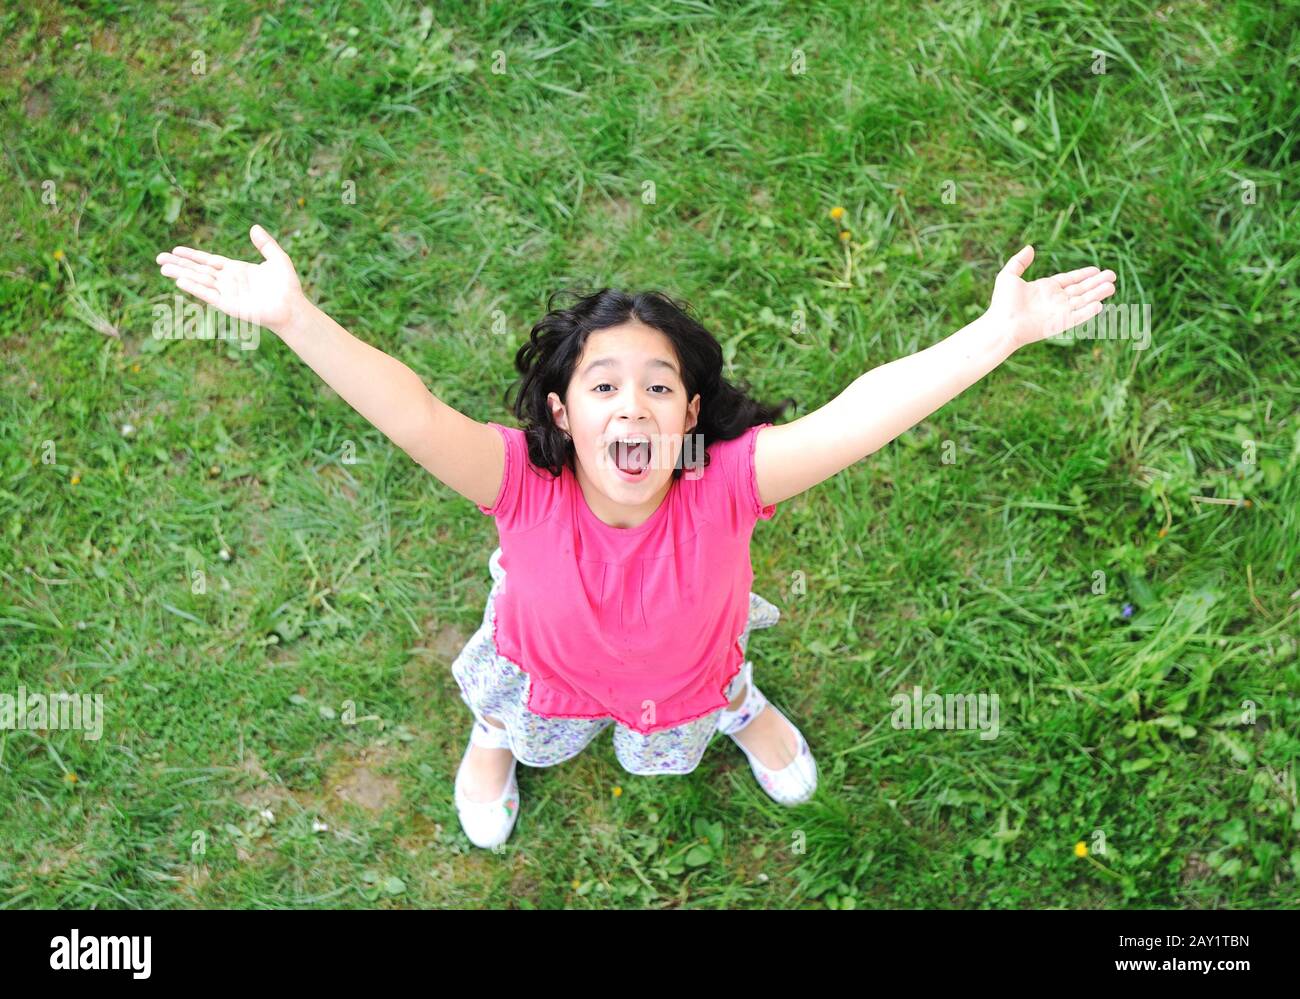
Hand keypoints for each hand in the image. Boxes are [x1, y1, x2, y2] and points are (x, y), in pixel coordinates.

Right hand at [155, 224, 304, 334]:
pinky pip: (209, 295)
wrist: (292, 307)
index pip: (209, 261)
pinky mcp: (229, 306)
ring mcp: (227, 294)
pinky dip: (195, 288)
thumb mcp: (278, 258)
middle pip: (198, 270)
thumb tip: (253, 227)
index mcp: (237, 270)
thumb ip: (266, 244)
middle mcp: (229, 282)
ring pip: (199, 281)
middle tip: (158, 258)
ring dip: (181, 274)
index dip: (192, 255)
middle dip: (179, 264)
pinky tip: (180, 281)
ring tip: (162, 268)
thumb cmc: (288, 286)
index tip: (175, 249)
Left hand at [987, 245, 1115, 348]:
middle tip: (1113, 275)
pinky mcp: (1059, 324)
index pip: (1069, 280)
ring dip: (1097, 294)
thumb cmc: (1002, 303)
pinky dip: (1088, 311)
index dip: (1083, 275)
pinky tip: (1100, 305)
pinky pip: (1077, 317)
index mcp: (1045, 288)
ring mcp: (1058, 312)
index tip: (1097, 269)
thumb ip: (1019, 262)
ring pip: (1082, 301)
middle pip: (1080, 290)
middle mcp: (1054, 300)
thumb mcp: (1009, 276)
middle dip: (1096, 283)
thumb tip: (1030, 247)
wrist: (1000, 324)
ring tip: (1112, 286)